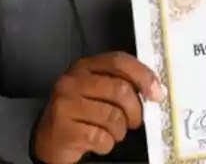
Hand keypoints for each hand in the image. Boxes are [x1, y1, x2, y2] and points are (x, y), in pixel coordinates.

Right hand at [32, 52, 164, 163]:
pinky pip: (102, 138)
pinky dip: (107, 144)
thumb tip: (154, 90)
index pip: (119, 61)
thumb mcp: (95, 90)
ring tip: (112, 132)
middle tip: (135, 121)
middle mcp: (72, 81)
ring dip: (120, 131)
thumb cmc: (79, 113)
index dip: (143, 75)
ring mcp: (66, 105)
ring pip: (114, 117)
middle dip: (135, 110)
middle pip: (120, 90)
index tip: (156, 92)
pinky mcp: (65, 130)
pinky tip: (98, 141)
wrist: (49, 139)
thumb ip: (119, 83)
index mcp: (84, 66)